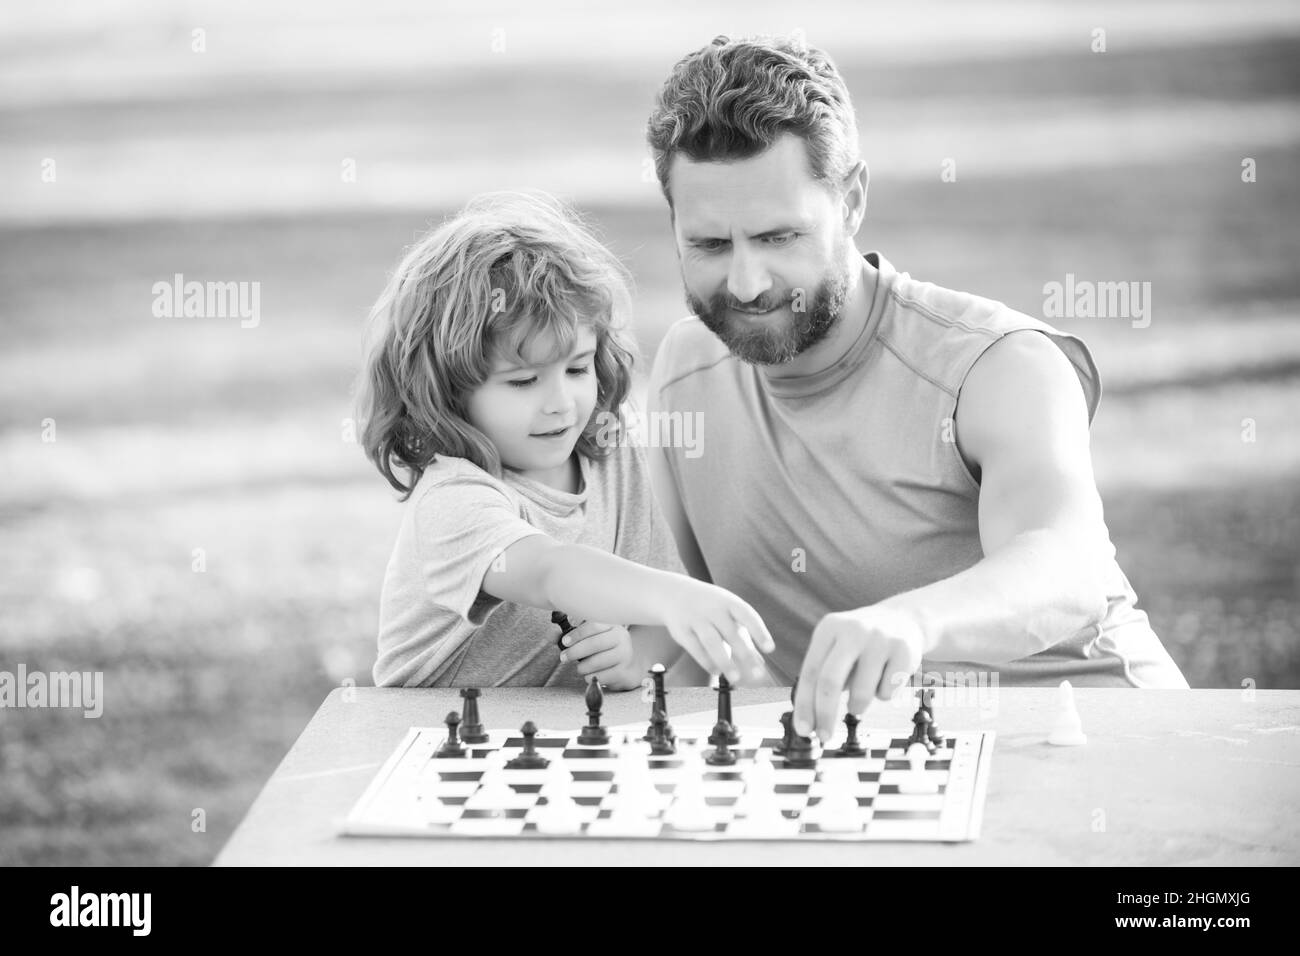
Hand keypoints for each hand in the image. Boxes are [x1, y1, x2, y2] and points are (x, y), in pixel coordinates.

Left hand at [559, 621, 640, 689]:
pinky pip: (601, 676)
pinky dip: (590, 677)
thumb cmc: (603, 649)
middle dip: (575, 652)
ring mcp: (625, 655)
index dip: (577, 634)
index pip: (593, 625)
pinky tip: (590, 674)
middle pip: (595, 643)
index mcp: (612, 625)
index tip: (564, 642)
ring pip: (597, 662)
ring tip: (579, 667)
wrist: (629, 665)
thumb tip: (551, 634)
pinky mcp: (624, 672)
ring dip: (582, 667)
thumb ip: (569, 635)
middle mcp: (621, 638)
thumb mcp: (590, 638)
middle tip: (563, 658)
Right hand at [659, 579, 774, 684]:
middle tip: (757, 674)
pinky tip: (717, 671)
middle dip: (745, 654)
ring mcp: (695, 618)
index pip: (747, 615)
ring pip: (712, 642)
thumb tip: (760, 661)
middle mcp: (713, 609)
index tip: (770, 649)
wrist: (673, 593)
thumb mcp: (727, 611)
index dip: (759, 632)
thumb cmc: (708, 605)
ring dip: (725, 661)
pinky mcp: (681, 630)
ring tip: (735, 678)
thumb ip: (744, 635)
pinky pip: (695, 648)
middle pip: (731, 632)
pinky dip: (706, 662)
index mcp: (729, 602)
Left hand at [794, 604, 926, 740]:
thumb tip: (809, 722)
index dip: (804, 704)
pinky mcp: (904, 651)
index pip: (810, 671)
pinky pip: (887, 693)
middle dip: (825, 714)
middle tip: (825, 737)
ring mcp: (880, 638)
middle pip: (830, 681)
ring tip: (862, 694)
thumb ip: (821, 678)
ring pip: (861, 693)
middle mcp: (853, 629)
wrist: (904, 620)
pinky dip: (883, 695)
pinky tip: (887, 675)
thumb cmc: (861, 644)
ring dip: (857, 706)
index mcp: (829, 628)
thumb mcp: (836, 648)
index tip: (804, 730)